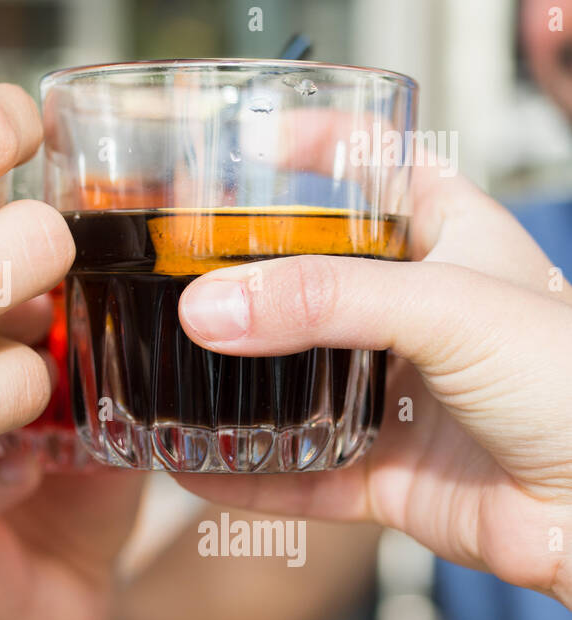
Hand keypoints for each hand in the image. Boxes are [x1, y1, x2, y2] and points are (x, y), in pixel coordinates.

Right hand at [175, 168, 571, 607]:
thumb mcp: (449, 306)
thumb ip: (324, 300)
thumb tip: (211, 308)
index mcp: (453, 242)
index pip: (377, 165)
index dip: (316, 142)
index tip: (243, 143)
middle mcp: (419, 315)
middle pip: (314, 278)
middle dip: (246, 276)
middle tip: (177, 270)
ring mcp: (401, 396)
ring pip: (296, 380)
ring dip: (235, 380)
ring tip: (167, 366)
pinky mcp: (389, 473)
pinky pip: (299, 473)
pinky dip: (245, 477)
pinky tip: (192, 470)